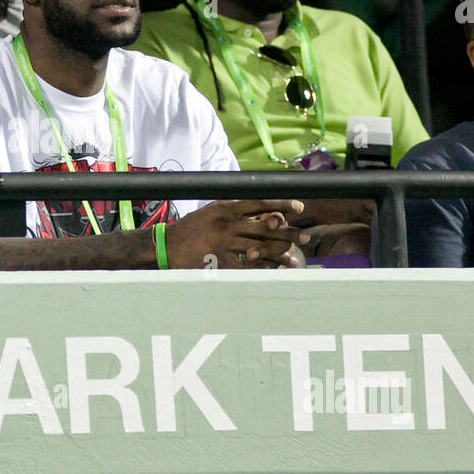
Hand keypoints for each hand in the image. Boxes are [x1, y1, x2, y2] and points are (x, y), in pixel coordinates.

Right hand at [166, 199, 309, 268]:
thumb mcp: (212, 211)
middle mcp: (227, 224)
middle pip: (265, 227)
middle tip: (306, 236)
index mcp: (226, 208)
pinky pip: (247, 266)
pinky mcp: (219, 261)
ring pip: (260, 248)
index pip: (259, 203)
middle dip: (288, 232)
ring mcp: (224, 243)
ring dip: (280, 253)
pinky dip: (262, 269)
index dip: (281, 205)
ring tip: (295, 258)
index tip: (299, 207)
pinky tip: (275, 271)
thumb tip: (262, 208)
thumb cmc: (192, 228)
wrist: (167, 245)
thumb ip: (234, 209)